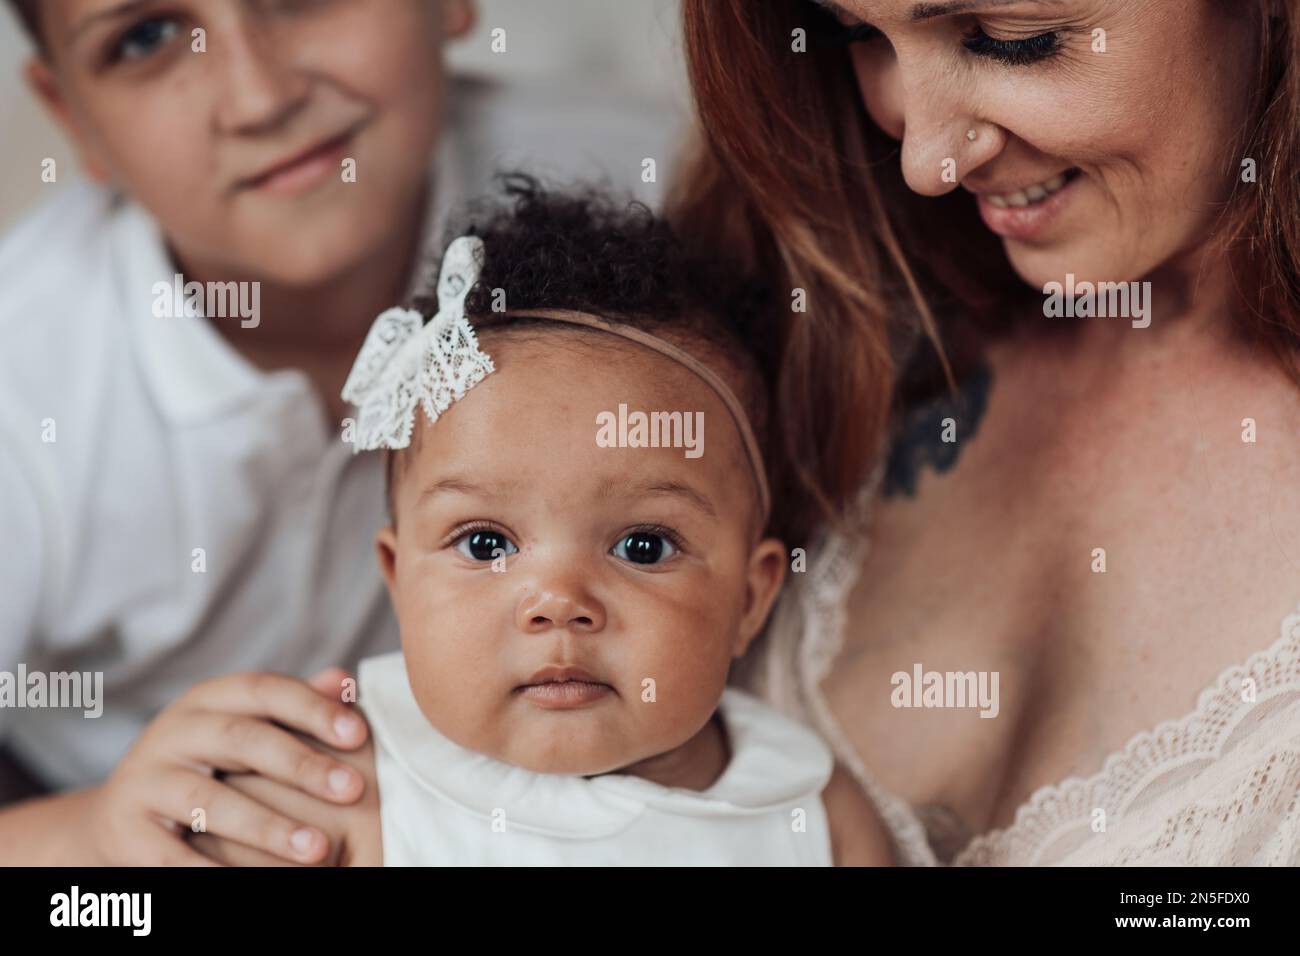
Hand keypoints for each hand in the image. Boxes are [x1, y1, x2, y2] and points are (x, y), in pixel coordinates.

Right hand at [77, 667, 367, 865]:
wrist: (123, 815)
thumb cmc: (210, 766)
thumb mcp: (247, 728)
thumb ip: (294, 707)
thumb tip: (343, 679)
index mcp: (209, 700)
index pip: (266, 691)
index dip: (313, 709)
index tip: (359, 734)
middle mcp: (173, 732)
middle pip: (243, 741)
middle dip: (303, 766)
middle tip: (353, 789)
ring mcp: (145, 781)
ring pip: (211, 802)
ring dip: (269, 826)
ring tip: (318, 849)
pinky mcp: (126, 831)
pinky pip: (176, 856)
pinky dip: (218, 872)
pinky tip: (264, 882)